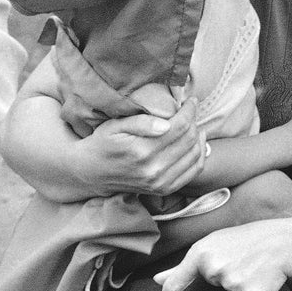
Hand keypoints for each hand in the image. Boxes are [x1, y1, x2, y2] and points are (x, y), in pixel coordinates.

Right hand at [77, 98, 204, 195]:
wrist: (92, 173)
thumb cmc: (103, 144)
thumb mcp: (114, 126)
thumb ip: (140, 123)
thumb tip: (166, 124)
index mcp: (142, 151)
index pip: (179, 127)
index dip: (189, 111)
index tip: (191, 101)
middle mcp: (154, 169)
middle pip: (189, 139)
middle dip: (194, 121)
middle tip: (190, 111)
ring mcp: (161, 182)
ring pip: (195, 154)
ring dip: (199, 136)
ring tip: (193, 125)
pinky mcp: (165, 189)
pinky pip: (194, 171)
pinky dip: (200, 155)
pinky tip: (197, 143)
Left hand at [154, 221, 291, 290]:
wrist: (283, 242)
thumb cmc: (248, 240)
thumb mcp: (215, 244)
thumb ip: (184, 267)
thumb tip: (158, 280)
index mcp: (202, 252)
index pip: (177, 280)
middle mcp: (214, 268)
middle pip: (212, 284)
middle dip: (224, 274)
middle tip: (241, 258)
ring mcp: (231, 283)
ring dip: (240, 283)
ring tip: (253, 266)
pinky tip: (261, 277)